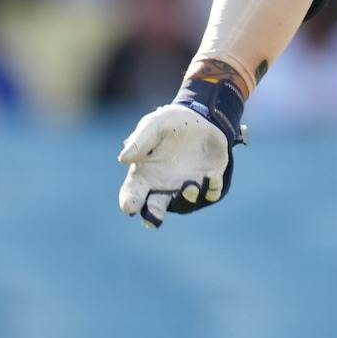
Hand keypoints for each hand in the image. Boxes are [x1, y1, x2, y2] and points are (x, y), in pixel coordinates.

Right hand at [116, 80, 245, 227]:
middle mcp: (163, 186)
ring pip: (184, 204)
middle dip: (153, 217)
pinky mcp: (207, 184)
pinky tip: (213, 176)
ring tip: (190, 187)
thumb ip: (139, 141)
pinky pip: (209, 194)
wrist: (201, 118)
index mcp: (144, 174)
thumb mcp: (153, 125)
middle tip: (154, 219)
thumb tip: (123, 159)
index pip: (132, 193)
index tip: (129, 207)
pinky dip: (211, 189)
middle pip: (154, 209)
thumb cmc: (169, 123)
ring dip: (186, 199)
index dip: (129, 202)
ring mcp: (186, 187)